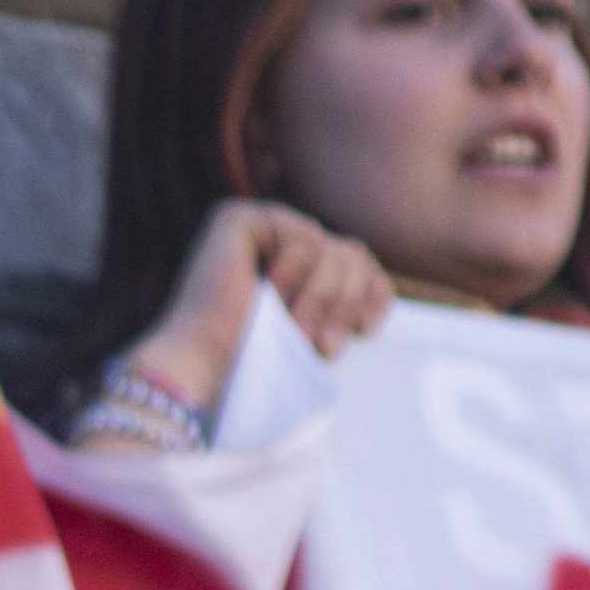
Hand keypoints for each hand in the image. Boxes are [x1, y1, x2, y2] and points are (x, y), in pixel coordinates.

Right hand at [122, 198, 391, 413]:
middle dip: (344, 304)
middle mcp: (277, 241)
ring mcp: (258, 226)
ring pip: (335, 248)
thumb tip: (380, 279)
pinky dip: (294, 273)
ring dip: (321, 298)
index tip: (360, 333)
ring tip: (293, 326)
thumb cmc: (258, 363)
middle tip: (320, 344)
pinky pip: (306, 237)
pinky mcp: (239, 220)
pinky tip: (265, 290)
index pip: (360, 264)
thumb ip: (344, 295)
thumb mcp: (318, 328)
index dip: (373, 296)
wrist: (209, 370)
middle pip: (352, 254)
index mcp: (295, 266)